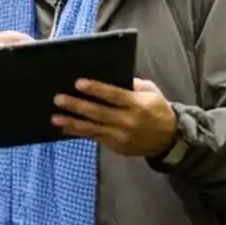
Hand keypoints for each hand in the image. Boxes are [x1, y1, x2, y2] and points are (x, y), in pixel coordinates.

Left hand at [52, 78, 177, 156]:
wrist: (169, 139)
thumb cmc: (157, 109)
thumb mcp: (151, 92)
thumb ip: (132, 85)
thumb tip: (111, 77)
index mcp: (138, 105)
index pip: (114, 95)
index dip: (96, 89)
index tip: (78, 83)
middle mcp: (128, 122)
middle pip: (99, 113)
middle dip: (77, 106)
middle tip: (59, 99)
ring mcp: (121, 137)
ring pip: (93, 129)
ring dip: (72, 123)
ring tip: (55, 118)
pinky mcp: (117, 147)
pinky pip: (95, 139)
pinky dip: (79, 133)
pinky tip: (66, 128)